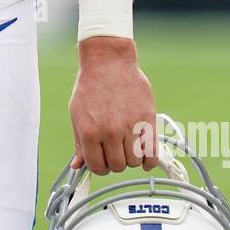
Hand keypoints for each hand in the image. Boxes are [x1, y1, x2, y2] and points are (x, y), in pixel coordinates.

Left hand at [69, 36, 158, 174]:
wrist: (109, 62)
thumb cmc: (90, 86)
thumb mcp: (77, 114)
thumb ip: (79, 143)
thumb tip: (77, 166)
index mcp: (90, 133)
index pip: (97, 167)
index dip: (100, 167)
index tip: (102, 161)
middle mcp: (110, 132)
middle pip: (118, 166)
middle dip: (115, 162)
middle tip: (114, 152)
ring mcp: (130, 126)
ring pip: (134, 162)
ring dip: (131, 159)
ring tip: (127, 148)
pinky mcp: (147, 119)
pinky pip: (152, 152)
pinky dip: (149, 160)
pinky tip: (144, 158)